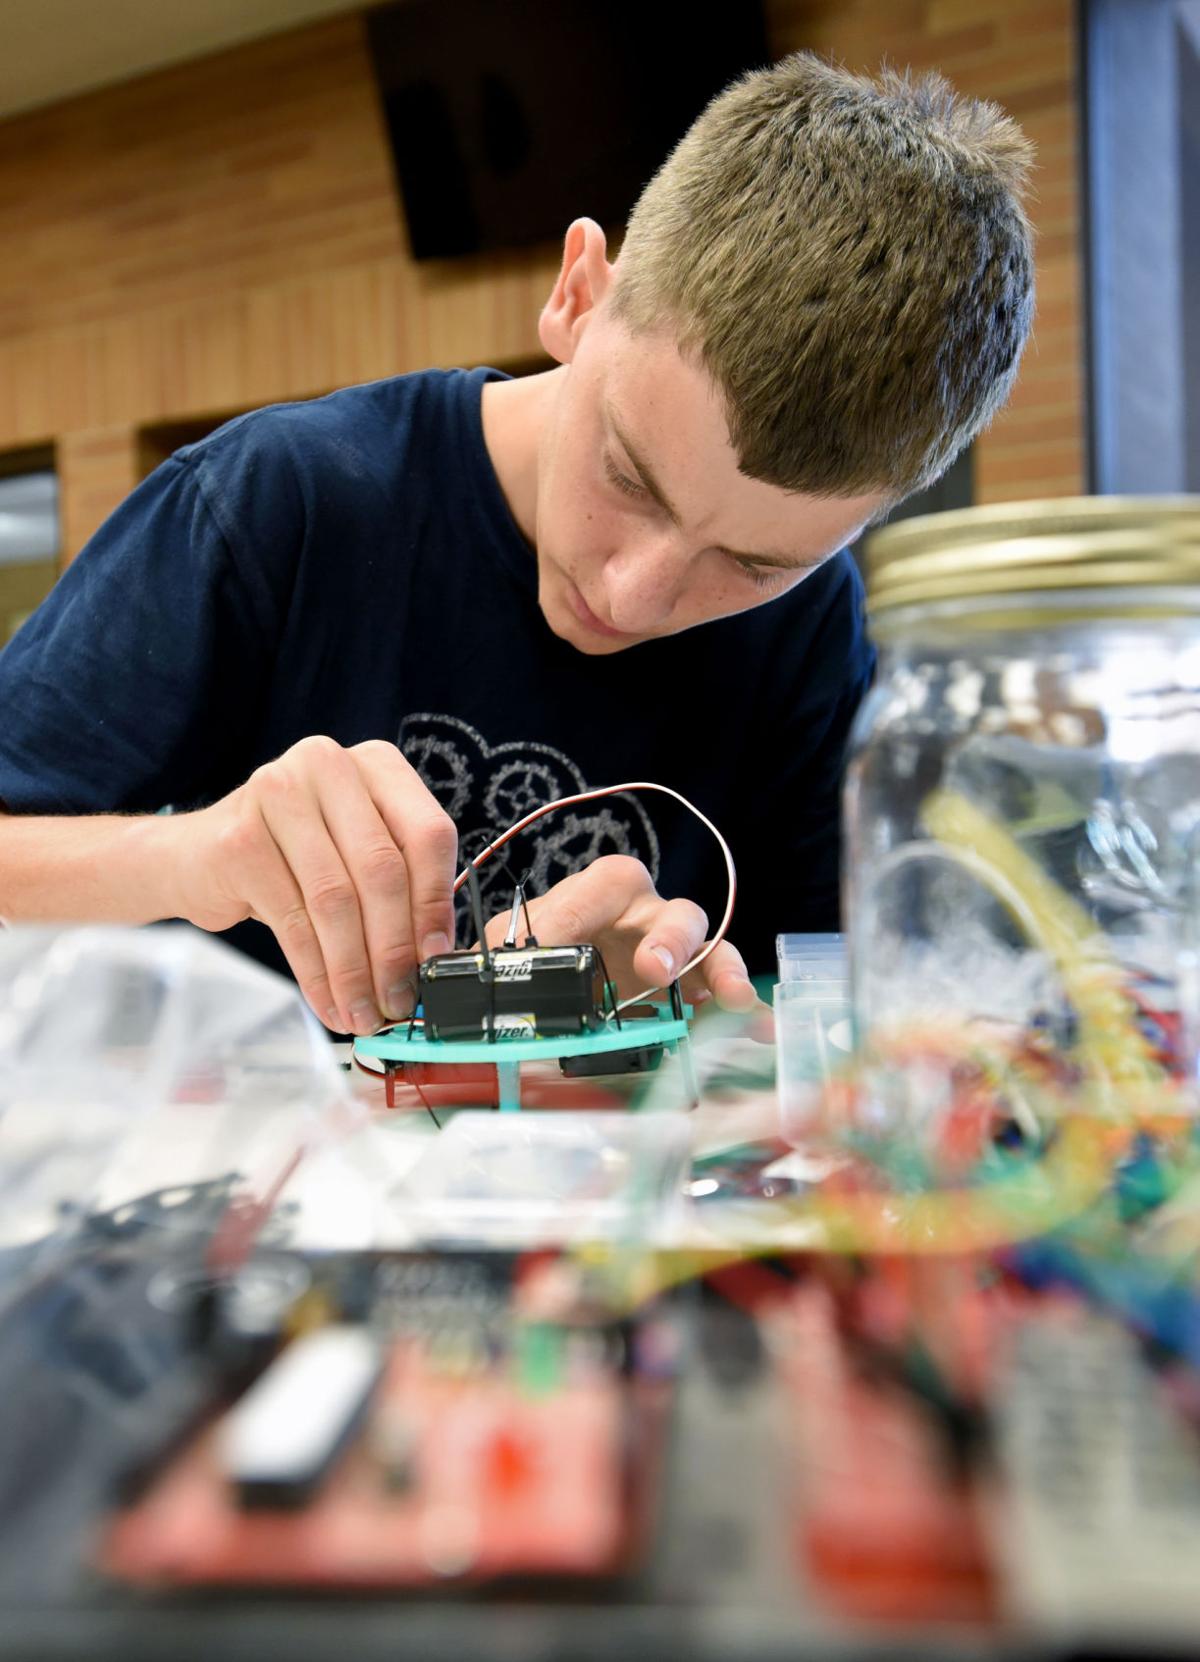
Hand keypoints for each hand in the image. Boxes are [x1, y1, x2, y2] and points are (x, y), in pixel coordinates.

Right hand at [166, 736, 456, 1032]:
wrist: (198, 855)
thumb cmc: (294, 857)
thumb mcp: (356, 856)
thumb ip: (403, 888)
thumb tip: (438, 957)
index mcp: (376, 763)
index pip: (427, 834)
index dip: (435, 904)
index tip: (437, 960)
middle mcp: (329, 764)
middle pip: (382, 870)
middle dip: (394, 949)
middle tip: (400, 1000)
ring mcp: (278, 793)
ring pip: (336, 900)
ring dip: (354, 970)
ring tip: (363, 1012)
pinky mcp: (241, 838)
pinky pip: (293, 920)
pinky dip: (316, 972)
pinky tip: (327, 1002)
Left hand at [483, 854, 757, 1012]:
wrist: (538, 993)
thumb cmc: (527, 957)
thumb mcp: (506, 951)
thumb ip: (498, 954)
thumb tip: (484, 967)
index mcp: (597, 895)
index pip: (604, 886)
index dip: (588, 912)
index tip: (561, 945)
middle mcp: (643, 918)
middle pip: (673, 911)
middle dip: (670, 939)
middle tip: (657, 970)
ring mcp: (672, 956)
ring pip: (708, 952)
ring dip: (720, 972)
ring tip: (733, 1001)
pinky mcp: (689, 994)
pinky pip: (722, 996)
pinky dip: (743, 1012)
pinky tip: (759, 1030)